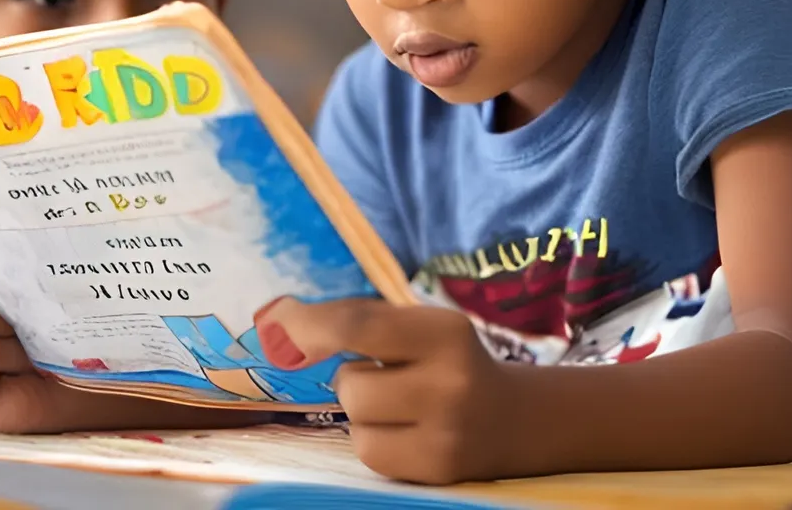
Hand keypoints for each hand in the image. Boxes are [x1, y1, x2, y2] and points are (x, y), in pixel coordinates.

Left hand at [255, 298, 535, 483]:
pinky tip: (401, 430)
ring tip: (393, 403)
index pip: (359, 325)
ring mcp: (446, 432)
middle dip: (351, 377)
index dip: (310, 326)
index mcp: (444, 331)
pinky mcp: (437, 471)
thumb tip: (283, 324)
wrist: (512, 419)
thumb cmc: (449, 360)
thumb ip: (364, 321)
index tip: (279, 324)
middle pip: (352, 383)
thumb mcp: (422, 326)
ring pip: (357, 422)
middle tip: (378, 374)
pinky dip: (373, 440)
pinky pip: (370, 454)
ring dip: (361, 411)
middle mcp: (449, 381)